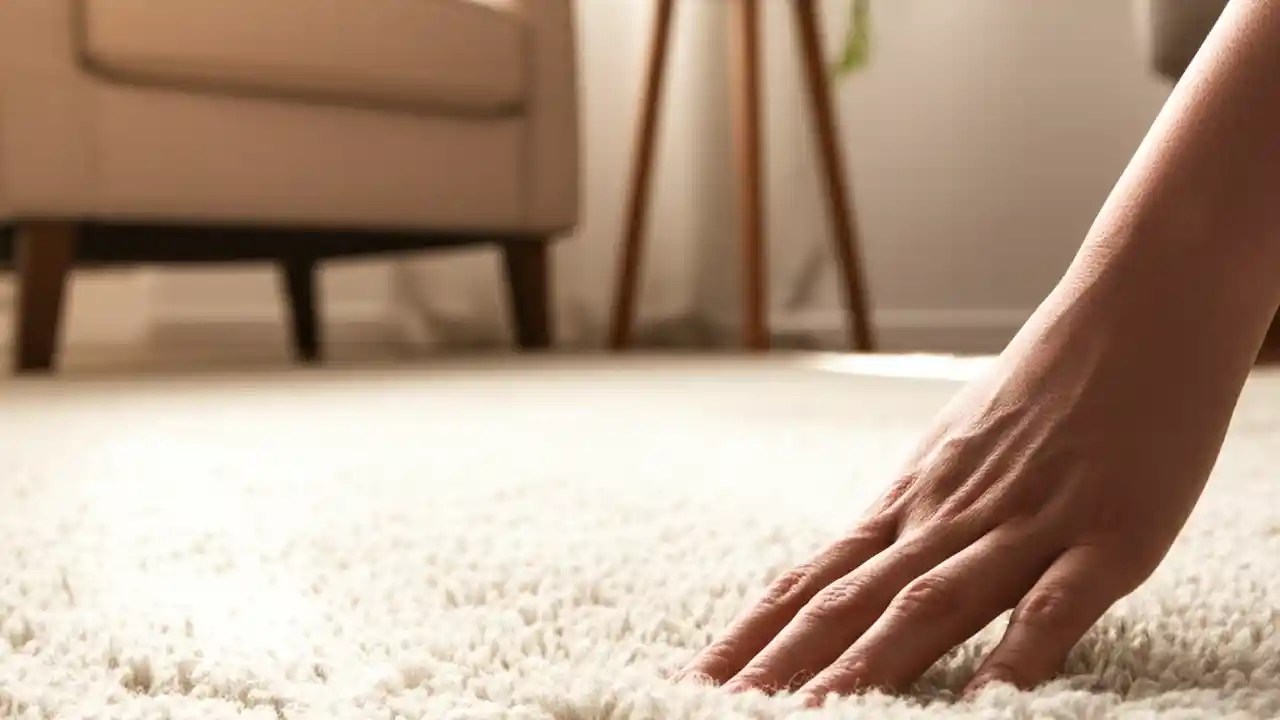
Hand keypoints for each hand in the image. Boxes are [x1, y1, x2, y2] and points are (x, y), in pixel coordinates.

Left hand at [679, 296, 1252, 702]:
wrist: (1137, 308)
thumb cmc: (1047, 386)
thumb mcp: (957, 451)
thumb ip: (914, 517)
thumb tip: (859, 565)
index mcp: (911, 501)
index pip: (814, 580)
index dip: (756, 635)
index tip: (703, 680)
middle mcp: (947, 517)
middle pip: (849, 602)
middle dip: (782, 665)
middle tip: (722, 711)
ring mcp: (1023, 525)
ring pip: (928, 605)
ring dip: (864, 668)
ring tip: (809, 719)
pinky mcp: (1108, 535)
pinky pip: (1053, 606)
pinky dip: (1014, 658)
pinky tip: (982, 708)